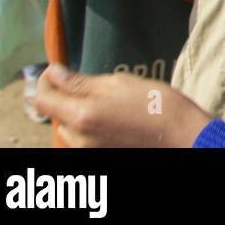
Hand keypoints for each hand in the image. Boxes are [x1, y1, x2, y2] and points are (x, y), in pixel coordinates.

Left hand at [30, 64, 213, 147]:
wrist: (182, 134)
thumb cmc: (156, 105)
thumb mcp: (119, 83)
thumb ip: (81, 81)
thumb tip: (54, 73)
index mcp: (82, 116)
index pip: (43, 99)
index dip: (44, 81)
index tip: (56, 69)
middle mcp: (79, 139)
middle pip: (56, 114)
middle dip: (65, 96)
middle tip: (89, 82)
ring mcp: (88, 150)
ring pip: (69, 127)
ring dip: (77, 111)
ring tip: (106, 100)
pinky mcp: (99, 155)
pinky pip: (82, 137)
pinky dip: (89, 124)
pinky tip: (113, 115)